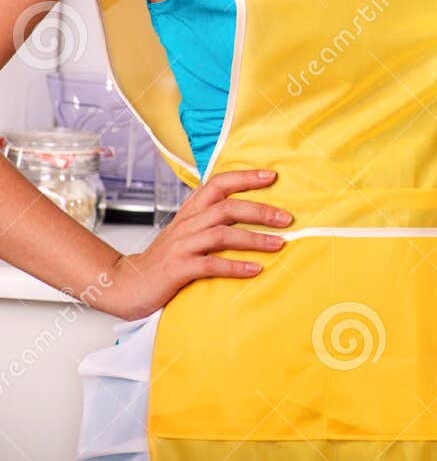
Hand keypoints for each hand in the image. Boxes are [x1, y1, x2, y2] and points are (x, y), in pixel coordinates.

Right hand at [98, 169, 291, 319]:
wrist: (125, 284)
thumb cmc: (164, 258)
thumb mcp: (186, 232)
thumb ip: (211, 219)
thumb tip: (250, 210)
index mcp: (190, 212)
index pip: (217, 184)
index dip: (244, 177)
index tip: (272, 176)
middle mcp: (186, 225)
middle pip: (226, 208)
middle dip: (260, 211)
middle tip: (287, 219)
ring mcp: (181, 246)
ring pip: (221, 234)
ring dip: (254, 238)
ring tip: (279, 244)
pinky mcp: (177, 269)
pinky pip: (210, 265)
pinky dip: (235, 266)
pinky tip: (254, 270)